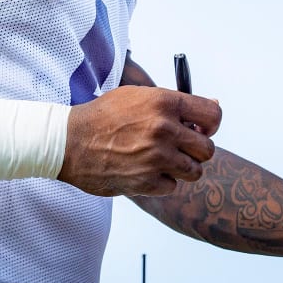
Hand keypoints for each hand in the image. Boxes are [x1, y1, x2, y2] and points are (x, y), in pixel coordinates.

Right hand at [60, 85, 220, 196]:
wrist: (69, 141)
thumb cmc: (103, 116)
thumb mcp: (138, 96)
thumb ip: (176, 102)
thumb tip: (213, 105)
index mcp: (164, 102)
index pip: (213, 115)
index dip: (210, 124)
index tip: (201, 129)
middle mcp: (164, 129)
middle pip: (208, 149)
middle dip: (197, 150)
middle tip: (180, 148)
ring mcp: (156, 157)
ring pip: (194, 171)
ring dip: (182, 168)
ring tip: (162, 160)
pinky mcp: (145, 181)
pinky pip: (172, 186)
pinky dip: (162, 181)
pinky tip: (145, 170)